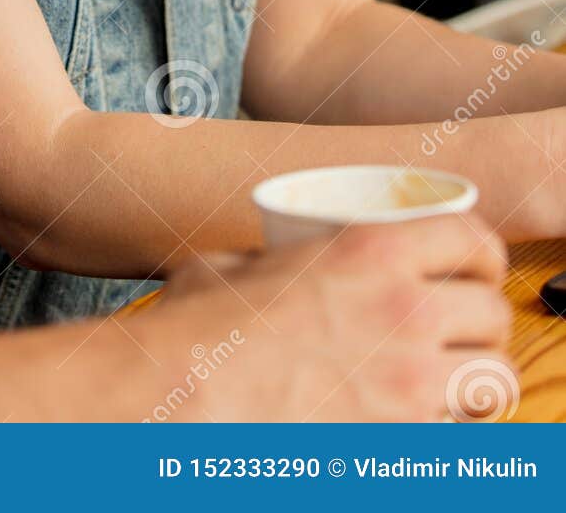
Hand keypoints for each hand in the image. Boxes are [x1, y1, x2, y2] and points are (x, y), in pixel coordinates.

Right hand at [146, 214, 511, 422]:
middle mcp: (404, 311)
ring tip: (448, 383)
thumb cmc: (198, 328)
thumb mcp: (237, 265)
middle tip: (460, 332)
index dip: (482, 255)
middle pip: (493, 312)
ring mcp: (409, 382)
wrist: (186, 397)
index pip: (470, 238)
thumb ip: (272, 261)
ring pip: (494, 380)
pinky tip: (416, 424)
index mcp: (370, 251)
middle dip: (482, 322)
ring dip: (476, 379)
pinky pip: (457, 436)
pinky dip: (446, 430)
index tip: (475, 269)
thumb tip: (265, 270)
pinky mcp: (402, 443)